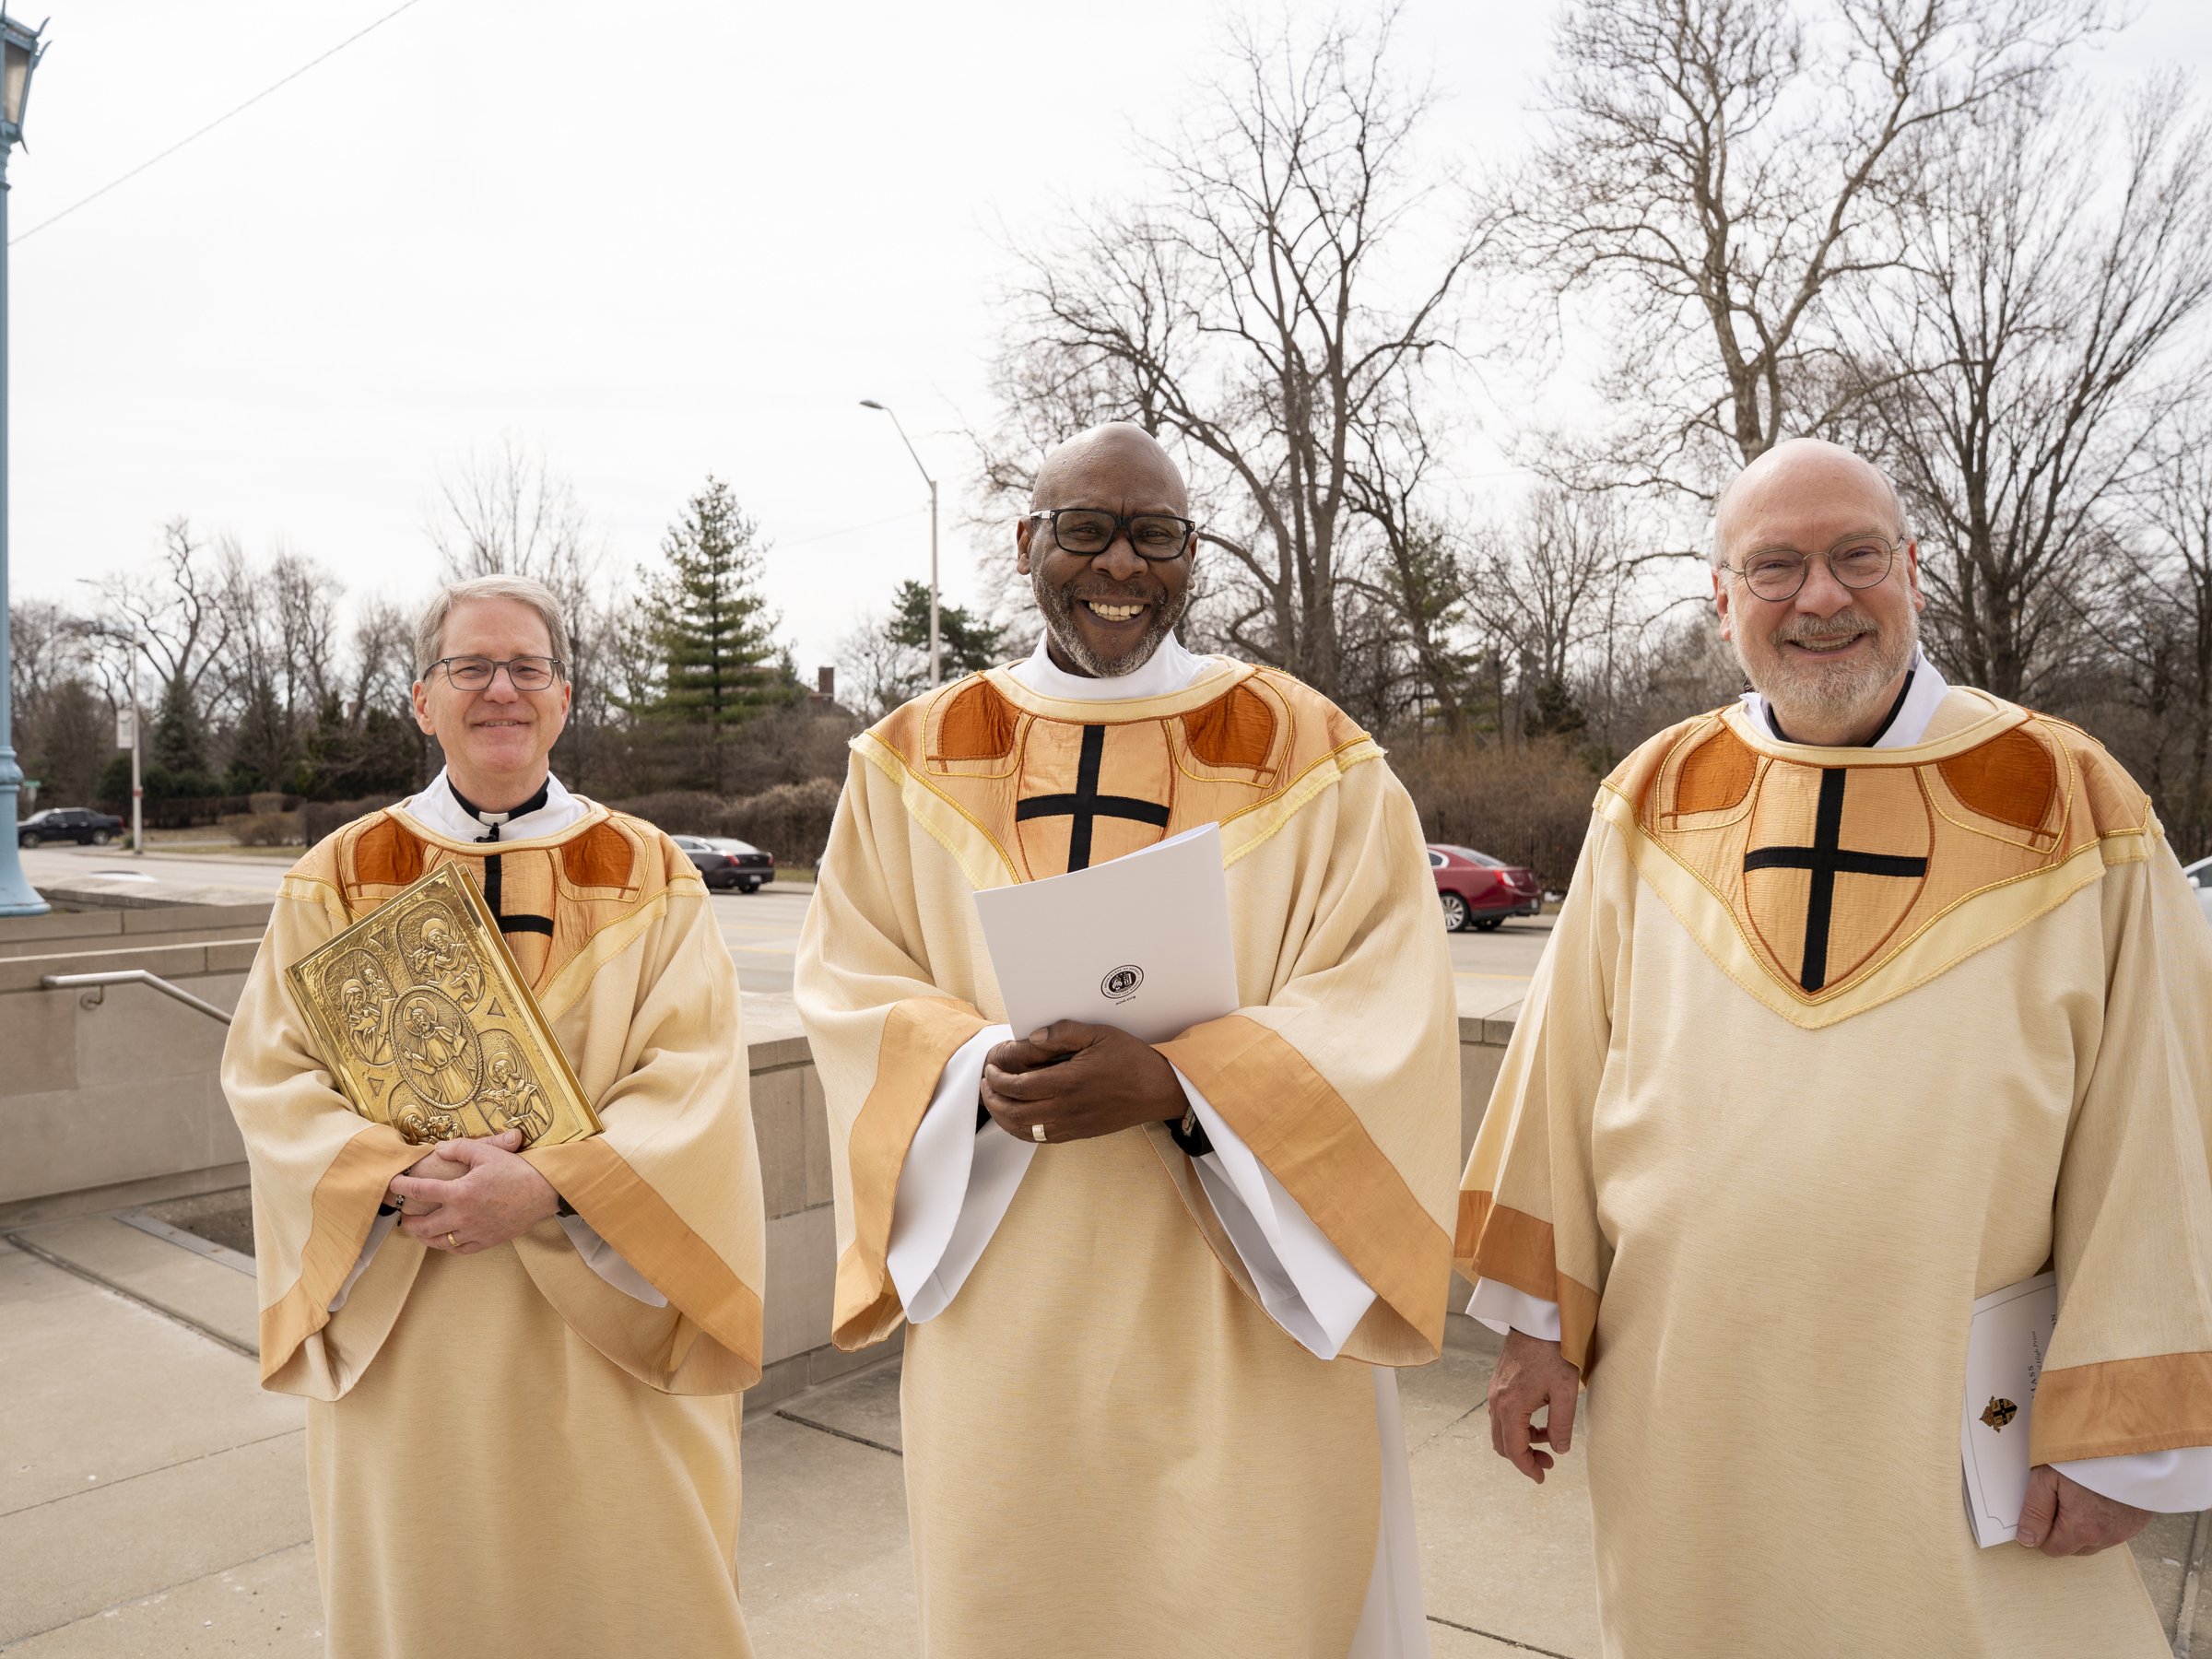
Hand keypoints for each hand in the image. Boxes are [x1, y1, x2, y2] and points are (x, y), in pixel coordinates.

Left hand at [387, 1129, 557, 1253]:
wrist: (544, 1192)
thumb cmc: (516, 1170)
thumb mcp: (487, 1152)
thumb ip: (459, 1148)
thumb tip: (438, 1150)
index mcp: (460, 1193)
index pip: (421, 1191)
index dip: (403, 1187)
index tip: (394, 1184)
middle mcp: (463, 1216)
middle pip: (424, 1226)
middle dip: (409, 1221)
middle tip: (404, 1215)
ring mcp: (474, 1232)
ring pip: (439, 1242)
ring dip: (424, 1237)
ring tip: (419, 1230)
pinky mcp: (486, 1241)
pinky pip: (459, 1250)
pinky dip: (447, 1246)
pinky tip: (445, 1240)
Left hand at [980, 1021, 1185, 1144]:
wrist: (1157, 1090)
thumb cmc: (1130, 1060)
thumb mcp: (1099, 1034)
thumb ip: (1063, 1032)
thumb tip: (1033, 1037)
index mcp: (1067, 1082)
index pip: (1017, 1086)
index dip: (997, 1079)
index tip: (991, 1069)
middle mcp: (1065, 1108)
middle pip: (1013, 1112)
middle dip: (992, 1099)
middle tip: (987, 1084)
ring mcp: (1071, 1125)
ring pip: (1023, 1130)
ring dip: (1003, 1117)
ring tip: (995, 1101)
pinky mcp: (1078, 1134)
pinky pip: (1041, 1138)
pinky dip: (1020, 1130)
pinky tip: (1017, 1118)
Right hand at [1489, 1328, 1580, 1483]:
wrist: (1536, 1322)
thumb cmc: (1552, 1353)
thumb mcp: (1565, 1392)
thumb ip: (1561, 1425)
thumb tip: (1559, 1449)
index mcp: (1511, 1407)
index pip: (1514, 1450)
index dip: (1528, 1468)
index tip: (1542, 1477)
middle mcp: (1497, 1402)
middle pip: (1502, 1444)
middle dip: (1524, 1458)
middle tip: (1547, 1463)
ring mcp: (1495, 1393)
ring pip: (1501, 1431)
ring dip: (1521, 1442)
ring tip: (1547, 1440)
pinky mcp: (1498, 1385)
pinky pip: (1503, 1416)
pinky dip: (1518, 1427)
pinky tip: (1538, 1422)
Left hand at [2016, 1465, 2152, 1555]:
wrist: (2126, 1440)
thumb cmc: (2085, 1455)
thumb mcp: (2046, 1477)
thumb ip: (2035, 1512)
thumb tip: (2027, 1539)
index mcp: (2082, 1529)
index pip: (2053, 1549)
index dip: (2042, 1530)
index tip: (2042, 1508)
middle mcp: (2107, 1536)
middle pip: (2075, 1548)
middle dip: (2063, 1530)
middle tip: (2061, 1497)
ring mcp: (2127, 1530)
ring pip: (2097, 1541)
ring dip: (2086, 1526)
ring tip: (2082, 1493)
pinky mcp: (2140, 1520)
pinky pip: (2115, 1530)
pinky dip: (2105, 1519)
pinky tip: (2100, 1495)